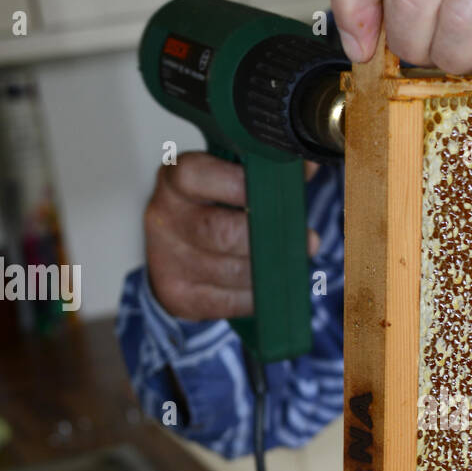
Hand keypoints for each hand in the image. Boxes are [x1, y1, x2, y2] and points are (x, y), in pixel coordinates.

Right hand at [144, 153, 320, 321]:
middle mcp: (163, 219)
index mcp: (174, 180)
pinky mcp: (178, 295)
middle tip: (307, 241)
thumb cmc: (212, 209)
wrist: (175, 253)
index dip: (238, 184)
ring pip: (231, 271)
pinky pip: (230, 302)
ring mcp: (167, 260)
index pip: (196, 176)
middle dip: (269, 238)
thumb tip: (308, 168)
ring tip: (296, 263)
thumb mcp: (231, 178)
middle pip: (221, 232)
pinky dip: (257, 296)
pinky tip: (270, 286)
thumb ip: (268, 170)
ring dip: (270, 270)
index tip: (273, 192)